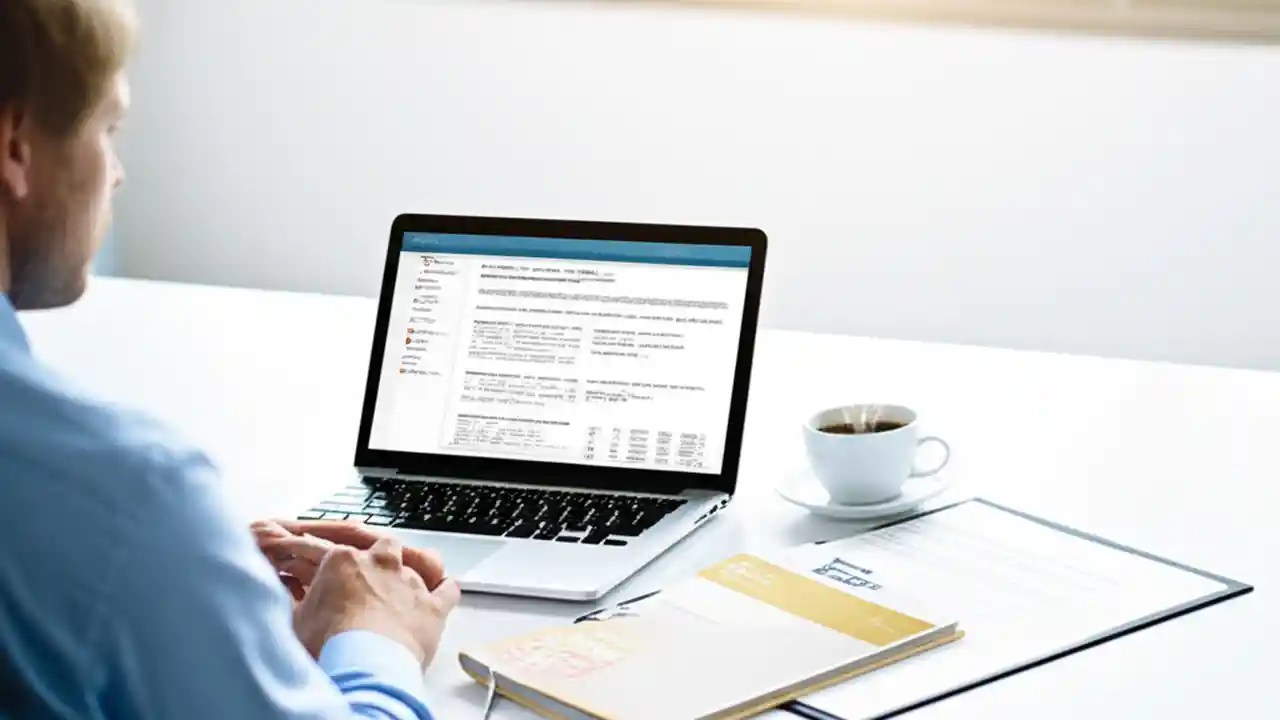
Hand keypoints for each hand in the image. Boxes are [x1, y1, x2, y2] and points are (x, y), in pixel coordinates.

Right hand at [293, 535, 460, 666]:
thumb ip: (292, 598)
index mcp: (344, 561)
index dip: (321, 559)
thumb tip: (286, 589)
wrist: (364, 666)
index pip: (330, 550)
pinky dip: (444, 591)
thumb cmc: (328, 645)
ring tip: (401, 590)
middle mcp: (381, 563)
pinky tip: (441, 592)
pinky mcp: (434, 606)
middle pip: (383, 545)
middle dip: (376, 557)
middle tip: (367, 576)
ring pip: (417, 563)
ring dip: (408, 576)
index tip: (314, 566)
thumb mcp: (295, 619)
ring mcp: (410, 583)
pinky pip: (448, 590)